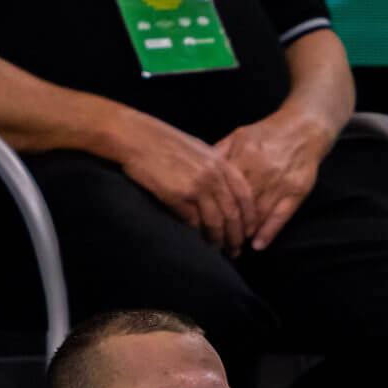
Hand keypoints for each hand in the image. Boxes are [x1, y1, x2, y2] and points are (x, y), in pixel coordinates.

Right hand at [113, 112, 257, 250]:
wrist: (137, 137)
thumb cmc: (165, 143)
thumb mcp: (199, 151)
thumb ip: (215, 171)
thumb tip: (225, 197)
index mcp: (220, 163)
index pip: (244, 195)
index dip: (250, 217)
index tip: (250, 232)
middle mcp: (212, 175)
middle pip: (232, 213)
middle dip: (236, 236)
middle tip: (235, 250)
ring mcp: (195, 185)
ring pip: (215, 221)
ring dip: (217, 238)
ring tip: (216, 247)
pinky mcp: (176, 195)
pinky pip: (191, 220)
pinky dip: (195, 231)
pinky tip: (196, 238)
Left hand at [214, 110, 333, 251]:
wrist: (303, 129)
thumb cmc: (267, 135)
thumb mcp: (239, 136)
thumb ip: (219, 152)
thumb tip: (197, 170)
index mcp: (243, 155)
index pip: (222, 187)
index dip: (212, 207)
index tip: (203, 223)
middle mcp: (260, 170)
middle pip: (238, 204)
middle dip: (226, 225)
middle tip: (216, 242)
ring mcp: (280, 182)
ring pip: (257, 213)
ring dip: (243, 232)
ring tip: (233, 246)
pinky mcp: (296, 191)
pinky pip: (281, 216)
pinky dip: (268, 232)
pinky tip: (257, 245)